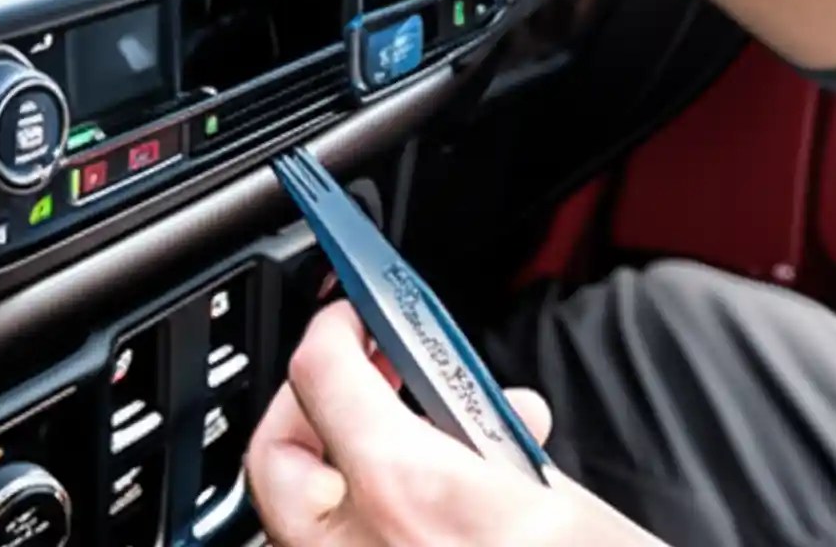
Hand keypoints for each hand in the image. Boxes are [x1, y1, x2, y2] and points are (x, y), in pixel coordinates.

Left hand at [244, 301, 668, 545]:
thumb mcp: (557, 501)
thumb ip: (490, 443)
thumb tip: (479, 411)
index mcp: (406, 496)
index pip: (323, 374)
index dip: (334, 328)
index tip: (351, 312)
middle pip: (278, 452)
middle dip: (313, 402)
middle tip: (366, 376)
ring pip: (300, 516)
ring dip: (345, 464)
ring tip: (419, 443)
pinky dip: (364, 523)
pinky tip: (426, 511)